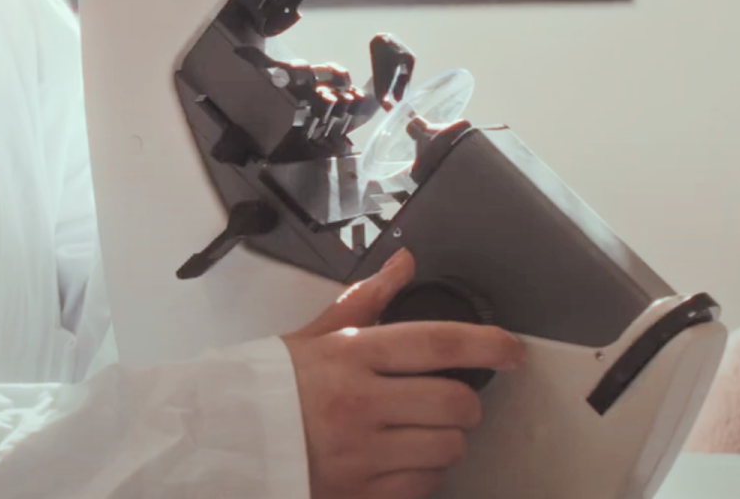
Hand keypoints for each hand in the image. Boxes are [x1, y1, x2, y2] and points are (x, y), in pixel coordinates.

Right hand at [280, 251, 525, 498]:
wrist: (226, 438)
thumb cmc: (272, 385)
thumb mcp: (314, 335)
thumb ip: (366, 299)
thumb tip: (404, 262)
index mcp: (351, 355)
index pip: (436, 342)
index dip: (487, 343)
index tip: (512, 349)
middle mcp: (359, 402)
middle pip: (455, 401)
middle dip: (465, 402)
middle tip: (451, 401)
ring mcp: (361, 452)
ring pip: (448, 447)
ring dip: (446, 439)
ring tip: (420, 432)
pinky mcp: (360, 492)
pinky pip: (424, 484)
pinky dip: (423, 473)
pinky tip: (400, 458)